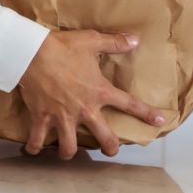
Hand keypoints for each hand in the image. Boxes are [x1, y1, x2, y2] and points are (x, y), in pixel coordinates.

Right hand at [17, 29, 165, 159]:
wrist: (32, 52)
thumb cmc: (62, 47)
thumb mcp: (92, 41)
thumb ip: (115, 43)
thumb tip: (136, 40)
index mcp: (99, 92)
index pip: (130, 105)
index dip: (147, 114)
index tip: (160, 121)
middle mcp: (84, 109)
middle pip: (105, 138)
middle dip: (110, 148)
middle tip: (109, 149)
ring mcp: (63, 117)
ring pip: (70, 147)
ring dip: (70, 152)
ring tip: (70, 152)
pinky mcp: (42, 118)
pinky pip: (37, 139)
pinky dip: (33, 147)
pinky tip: (32, 150)